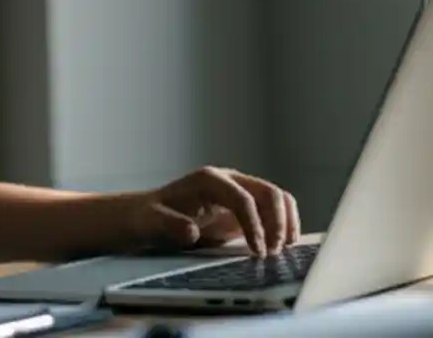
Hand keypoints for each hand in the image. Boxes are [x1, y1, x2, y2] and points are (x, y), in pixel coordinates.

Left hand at [129, 167, 299, 256]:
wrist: (147, 215)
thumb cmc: (148, 217)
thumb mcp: (150, 222)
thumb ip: (169, 226)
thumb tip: (192, 231)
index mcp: (209, 180)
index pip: (243, 198)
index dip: (254, 225)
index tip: (258, 251)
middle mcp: (228, 180)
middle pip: (268, 192)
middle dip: (277, 222)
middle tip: (274, 253)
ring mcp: (239, 191)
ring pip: (276, 199)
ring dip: (285, 223)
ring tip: (283, 250)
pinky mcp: (244, 207)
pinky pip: (272, 211)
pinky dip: (283, 225)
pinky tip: (282, 245)